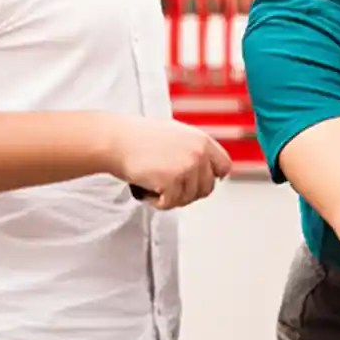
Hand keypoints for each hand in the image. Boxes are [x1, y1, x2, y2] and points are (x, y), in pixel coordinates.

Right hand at [104, 116, 232, 209]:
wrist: (115, 140)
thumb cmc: (138, 137)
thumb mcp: (176, 134)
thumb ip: (193, 149)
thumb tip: (204, 167)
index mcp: (202, 140)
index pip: (224, 167)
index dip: (211, 177)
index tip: (200, 182)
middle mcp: (199, 153)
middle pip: (207, 188)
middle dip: (188, 192)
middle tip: (170, 188)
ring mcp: (187, 167)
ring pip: (188, 198)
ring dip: (171, 197)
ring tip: (154, 185)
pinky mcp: (172, 181)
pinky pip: (171, 204)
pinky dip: (157, 202)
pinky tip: (147, 190)